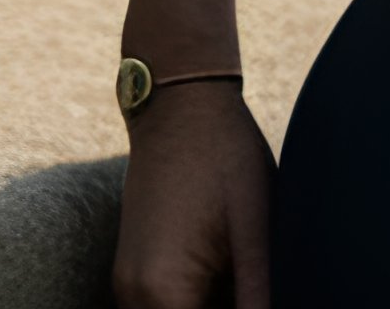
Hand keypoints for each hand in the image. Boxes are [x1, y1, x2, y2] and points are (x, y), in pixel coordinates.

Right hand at [112, 80, 277, 308]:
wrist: (180, 100)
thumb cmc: (225, 159)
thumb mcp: (256, 236)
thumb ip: (259, 301)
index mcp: (164, 293)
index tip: (261, 300)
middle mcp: (133, 296)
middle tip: (257, 290)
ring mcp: (127, 285)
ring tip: (243, 281)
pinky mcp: (133, 272)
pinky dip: (195, 307)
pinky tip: (229, 284)